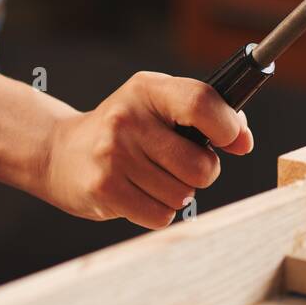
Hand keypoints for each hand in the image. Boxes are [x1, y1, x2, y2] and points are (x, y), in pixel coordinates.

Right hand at [39, 72, 252, 228]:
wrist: (61, 152)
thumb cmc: (125, 129)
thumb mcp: (159, 105)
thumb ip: (206, 113)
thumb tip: (243, 140)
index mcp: (148, 89)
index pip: (200, 103)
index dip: (228, 127)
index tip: (235, 141)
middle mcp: (128, 119)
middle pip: (199, 164)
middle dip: (201, 172)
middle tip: (180, 165)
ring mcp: (113, 155)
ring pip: (182, 194)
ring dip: (178, 193)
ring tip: (153, 177)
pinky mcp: (104, 189)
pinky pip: (161, 215)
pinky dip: (159, 211)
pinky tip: (140, 193)